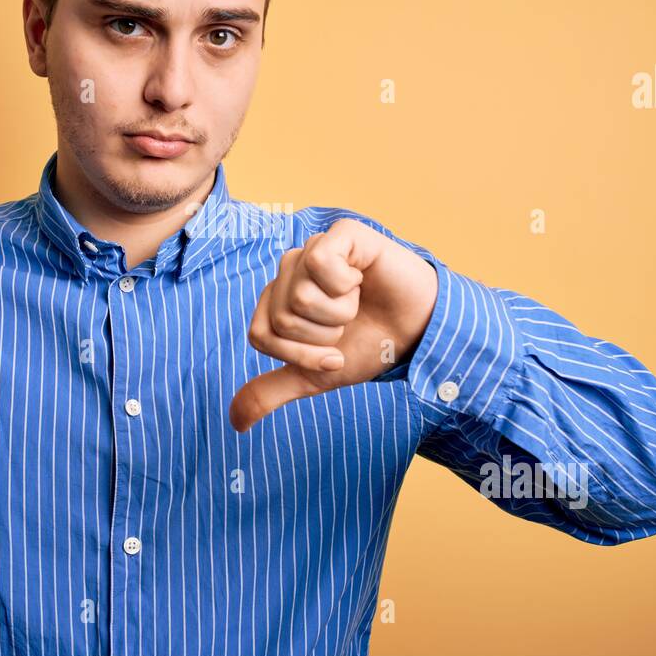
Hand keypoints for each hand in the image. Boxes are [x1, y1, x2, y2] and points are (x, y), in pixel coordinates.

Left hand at [228, 218, 437, 432]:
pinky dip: (347, 285)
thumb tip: (235, 423)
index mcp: (277, 298)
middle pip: (281, 319)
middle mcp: (290, 269)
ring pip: (300, 297)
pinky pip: (321, 264)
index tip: (334, 353)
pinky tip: (363, 278)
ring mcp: (314, 249)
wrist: (419, 332)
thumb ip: (272, 392)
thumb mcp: (316, 377)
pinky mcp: (341, 233)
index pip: (262, 336)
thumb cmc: (369, 344)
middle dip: (323, 336)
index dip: (301, 355)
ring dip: (340, 313)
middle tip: (350, 323)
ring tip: (359, 301)